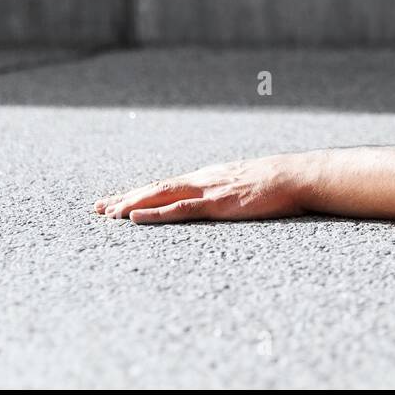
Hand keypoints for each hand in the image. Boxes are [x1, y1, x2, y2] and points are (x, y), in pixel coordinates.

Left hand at [94, 155, 307, 223]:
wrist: (295, 176)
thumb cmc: (277, 183)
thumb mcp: (246, 185)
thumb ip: (228, 191)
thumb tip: (223, 199)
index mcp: (208, 177)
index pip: (167, 185)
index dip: (141, 193)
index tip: (119, 201)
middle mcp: (202, 180)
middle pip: (156, 188)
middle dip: (126, 198)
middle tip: (99, 208)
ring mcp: (207, 190)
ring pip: (160, 195)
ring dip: (131, 204)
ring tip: (108, 213)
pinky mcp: (216, 204)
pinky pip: (179, 209)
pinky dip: (154, 213)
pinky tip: (134, 218)